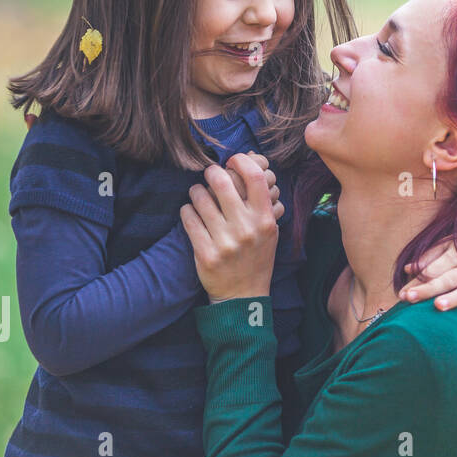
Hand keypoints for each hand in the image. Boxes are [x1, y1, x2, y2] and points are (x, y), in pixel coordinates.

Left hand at [180, 153, 280, 302]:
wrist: (243, 295)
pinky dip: (187, 210)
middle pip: (222, 181)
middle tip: (209, 174)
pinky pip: (188, 218)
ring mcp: (225, 241)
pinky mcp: (205, 253)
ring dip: (196, 191)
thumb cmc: (256, 256)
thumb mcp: (269, 229)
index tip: (233, 161)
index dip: (241, 161)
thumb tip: (249, 163)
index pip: (254, 177)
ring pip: (200, 197)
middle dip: (212, 172)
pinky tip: (191, 212)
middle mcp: (246, 228)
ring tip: (198, 194)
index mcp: (265, 219)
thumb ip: (262, 200)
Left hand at [398, 235, 456, 334]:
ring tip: (439, 306)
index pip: (433, 269)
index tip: (402, 294)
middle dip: (429, 288)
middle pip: (447, 279)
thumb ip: (429, 257)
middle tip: (410, 297)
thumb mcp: (449, 245)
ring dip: (456, 298)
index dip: (418, 281)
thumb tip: (407, 269)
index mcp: (456, 255)